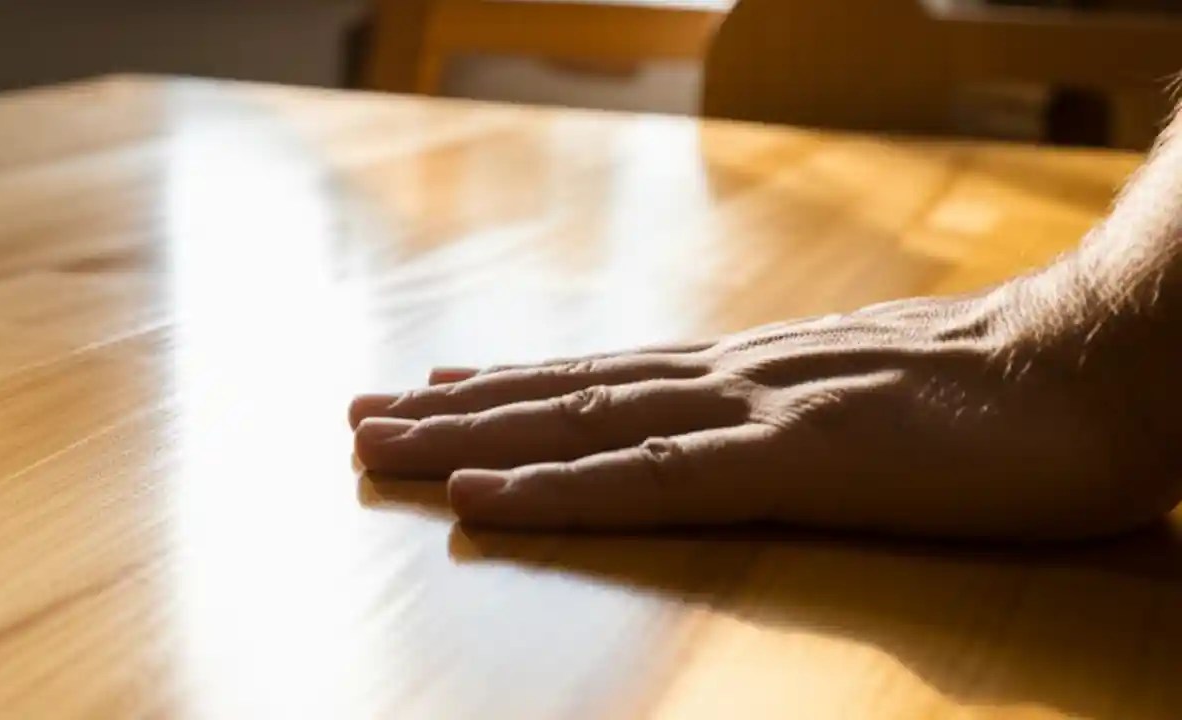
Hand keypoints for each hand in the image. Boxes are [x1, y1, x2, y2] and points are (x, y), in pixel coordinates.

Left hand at [350, 287, 1180, 539]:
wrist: (1097, 367)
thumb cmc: (1002, 397)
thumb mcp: (878, 395)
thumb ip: (804, 413)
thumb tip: (763, 434)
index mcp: (751, 374)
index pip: (606, 379)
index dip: (514, 388)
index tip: (436, 394)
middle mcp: (731, 380)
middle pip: (567, 394)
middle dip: (457, 409)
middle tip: (362, 417)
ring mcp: (755, 413)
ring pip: (580, 423)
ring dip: (472, 435)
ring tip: (382, 441)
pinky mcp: (795, 461)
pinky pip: (650, 479)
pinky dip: (556, 485)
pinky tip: (484, 491)